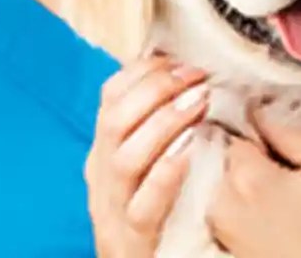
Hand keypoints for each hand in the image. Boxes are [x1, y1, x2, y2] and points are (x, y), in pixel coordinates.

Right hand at [85, 54, 209, 257]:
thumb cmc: (152, 217)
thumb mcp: (145, 166)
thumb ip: (156, 128)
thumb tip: (185, 79)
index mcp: (103, 151)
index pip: (110, 96)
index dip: (144, 72)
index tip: (181, 60)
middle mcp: (101, 175)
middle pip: (115, 120)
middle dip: (155, 90)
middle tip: (196, 78)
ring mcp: (112, 209)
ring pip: (125, 157)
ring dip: (163, 123)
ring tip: (198, 105)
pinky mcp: (130, 241)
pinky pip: (143, 205)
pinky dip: (164, 175)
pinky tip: (189, 153)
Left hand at [208, 105, 300, 257]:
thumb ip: (293, 133)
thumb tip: (261, 117)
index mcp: (249, 181)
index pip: (233, 135)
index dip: (258, 138)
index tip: (280, 150)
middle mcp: (225, 209)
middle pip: (222, 163)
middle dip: (249, 165)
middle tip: (289, 180)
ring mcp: (222, 235)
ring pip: (221, 190)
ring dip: (245, 191)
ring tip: (287, 207)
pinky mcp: (227, 254)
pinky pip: (225, 218)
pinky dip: (245, 215)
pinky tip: (277, 225)